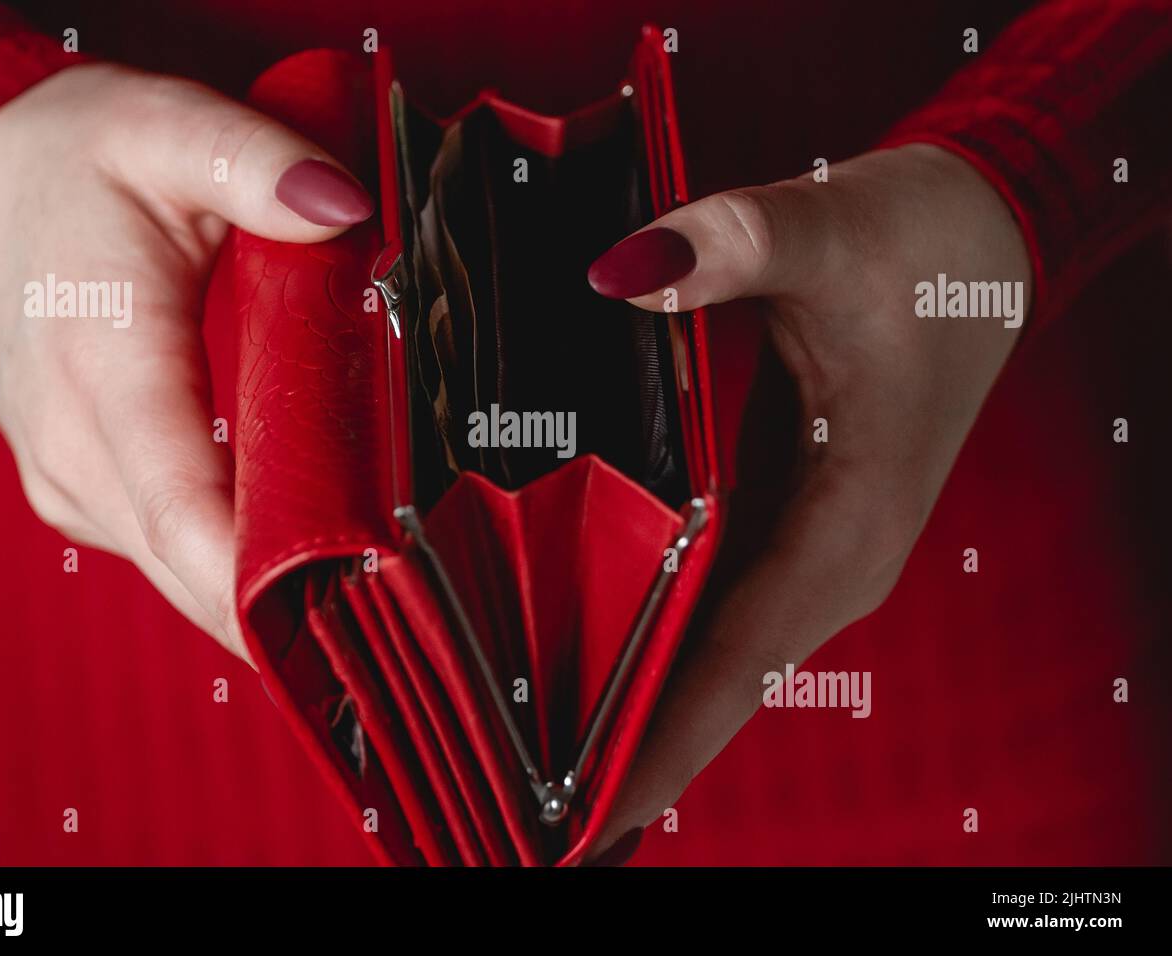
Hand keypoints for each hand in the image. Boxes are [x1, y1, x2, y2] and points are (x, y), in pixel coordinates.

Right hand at [0, 63, 373, 662]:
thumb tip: (342, 206)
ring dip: (254, 595)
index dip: (265, 585)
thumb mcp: (166, 127)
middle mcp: (73, 441)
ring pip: (170, 569)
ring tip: (354, 603)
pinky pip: (156, 547)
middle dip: (284, 606)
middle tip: (387, 627)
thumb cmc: (74, 159)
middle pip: (186, 566)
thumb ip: (255, 164)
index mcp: (102, 363)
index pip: (185, 512)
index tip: (350, 618)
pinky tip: (283, 566)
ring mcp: (66, 474)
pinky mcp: (75, 482)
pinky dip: (217, 566)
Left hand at [587, 144, 1030, 854]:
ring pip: (710, 654)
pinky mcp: (787, 523)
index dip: (654, 751)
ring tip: (529, 757)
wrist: (974, 239)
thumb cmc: (920, 248)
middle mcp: (830, 562)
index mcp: (851, 527)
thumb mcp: (828, 237)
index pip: (734, 667)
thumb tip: (623, 271)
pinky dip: (652, 639)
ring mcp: (809, 549)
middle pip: (712, 683)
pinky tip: (584, 656)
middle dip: (621, 748)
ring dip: (631, 701)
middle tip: (515, 802)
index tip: (577, 825)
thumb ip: (730, 248)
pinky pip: (709, 607)